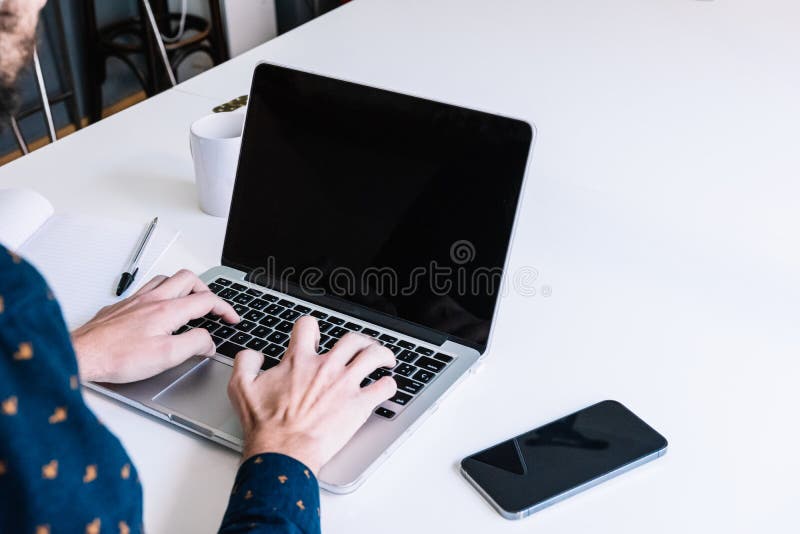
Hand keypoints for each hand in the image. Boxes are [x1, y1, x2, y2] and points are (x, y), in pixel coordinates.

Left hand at [72, 270, 238, 382]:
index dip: (225, 308)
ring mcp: (136, 300)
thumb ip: (194, 344)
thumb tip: (208, 341)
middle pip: (188, 279)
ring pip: (167, 279)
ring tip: (189, 301)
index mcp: (168, 310)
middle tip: (212, 306)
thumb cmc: (118, 357)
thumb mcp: (166, 356)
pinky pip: (147, 288)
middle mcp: (153, 299)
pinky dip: (162, 291)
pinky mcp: (122, 306)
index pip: (206, 300)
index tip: (232, 319)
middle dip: (207, 290)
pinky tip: (158, 306)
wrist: (82, 354)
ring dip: (184, 287)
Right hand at [227, 316, 396, 473]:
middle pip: (352, 338)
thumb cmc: (265, 425)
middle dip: (360, 340)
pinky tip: (387, 386)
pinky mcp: (359, 405)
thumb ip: (245, 362)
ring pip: (374, 356)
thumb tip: (254, 354)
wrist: (282, 451)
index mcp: (299, 360)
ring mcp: (345, 384)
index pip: (308, 326)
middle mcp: (326, 367)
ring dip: (382, 354)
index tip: (315, 336)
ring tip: (385, 358)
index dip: (311, 328)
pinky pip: (384, 388)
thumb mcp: (241, 387)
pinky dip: (389, 385)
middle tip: (362, 346)